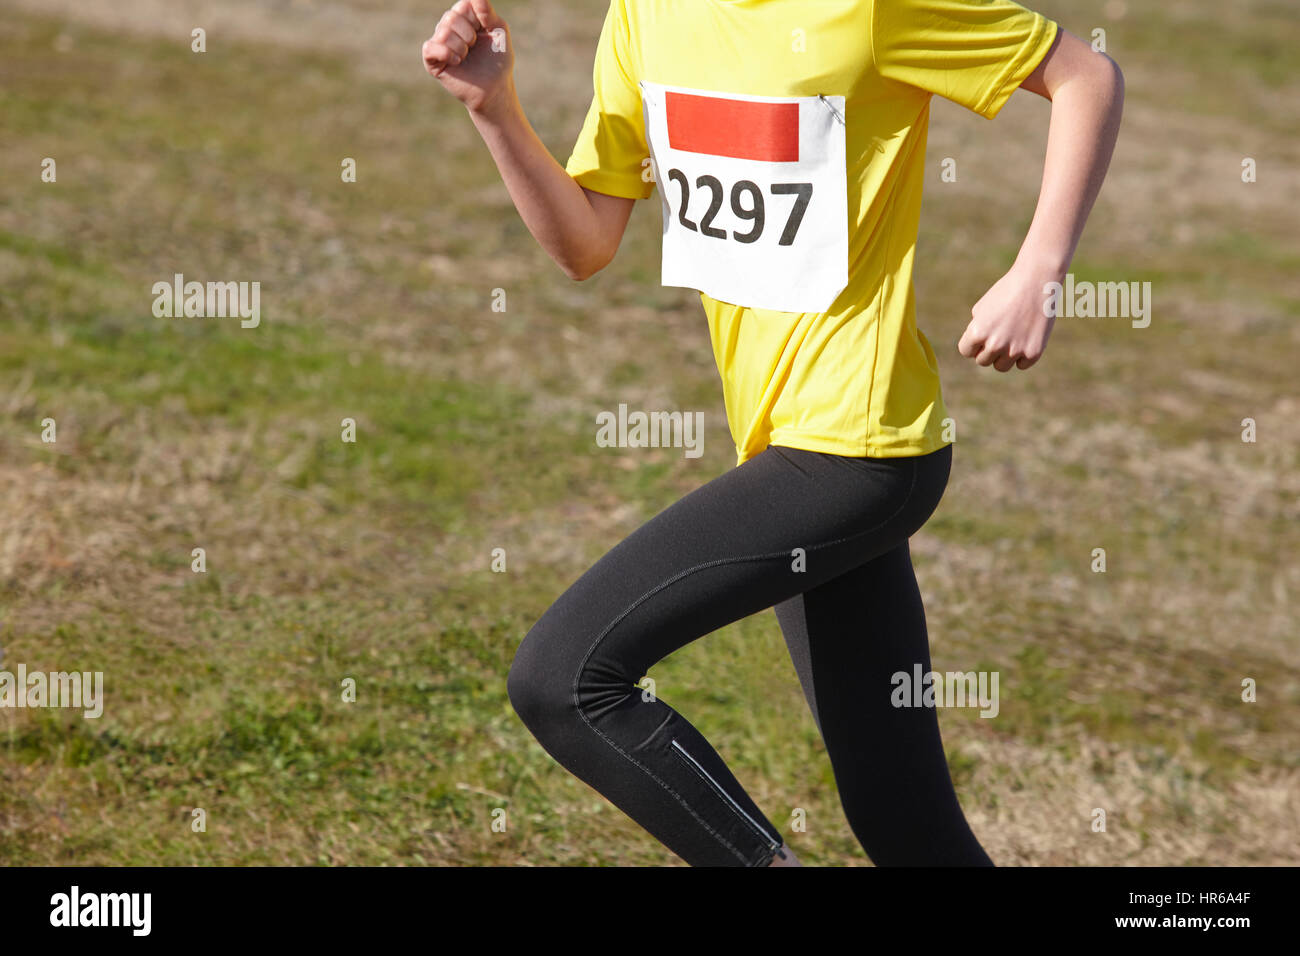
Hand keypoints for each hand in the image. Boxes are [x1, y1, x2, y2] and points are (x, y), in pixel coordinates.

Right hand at [422, 0, 514, 115]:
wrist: (494, 88)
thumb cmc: (497, 61)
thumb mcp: (498, 31)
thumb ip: (487, 12)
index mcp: (464, 17)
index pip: (464, 5)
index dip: (477, 20)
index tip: (484, 32)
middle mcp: (449, 27)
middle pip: (451, 17)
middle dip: (469, 34)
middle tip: (474, 47)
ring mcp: (439, 43)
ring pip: (442, 32)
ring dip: (461, 47)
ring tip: (466, 57)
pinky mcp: (432, 60)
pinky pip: (429, 47)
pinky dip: (446, 53)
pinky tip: (456, 61)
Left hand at [957, 261, 1061, 371]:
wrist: (1037, 280)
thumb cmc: (1007, 291)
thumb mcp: (982, 308)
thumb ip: (976, 331)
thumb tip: (976, 350)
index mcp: (977, 332)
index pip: (966, 351)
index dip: (974, 342)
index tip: (984, 330)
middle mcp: (994, 344)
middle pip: (983, 361)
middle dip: (988, 349)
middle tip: (1001, 331)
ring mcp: (1015, 350)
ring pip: (1001, 366)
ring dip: (1004, 355)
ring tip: (1013, 335)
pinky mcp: (1033, 353)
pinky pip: (1021, 364)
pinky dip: (1023, 355)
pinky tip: (1027, 336)